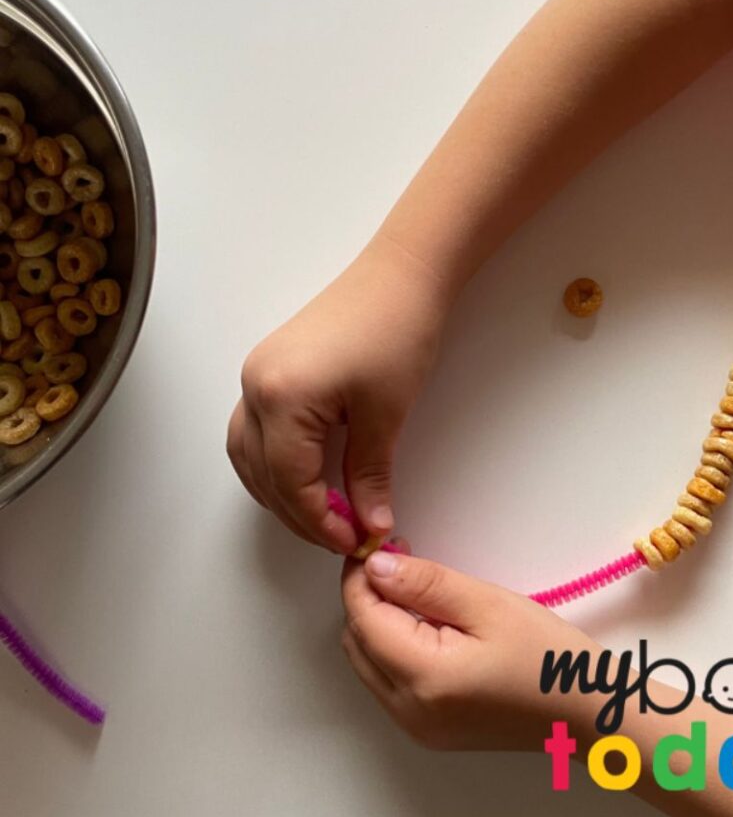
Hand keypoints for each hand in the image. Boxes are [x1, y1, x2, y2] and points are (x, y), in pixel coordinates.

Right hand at [227, 236, 448, 551]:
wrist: (401, 275)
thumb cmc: (398, 332)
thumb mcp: (386, 414)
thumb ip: (369, 476)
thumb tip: (371, 526)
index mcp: (280, 398)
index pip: (290, 482)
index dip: (321, 521)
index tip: (354, 541)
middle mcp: (254, 387)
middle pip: (261, 473)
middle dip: (298, 513)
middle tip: (341, 534)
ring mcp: (255, 374)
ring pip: (249, 455)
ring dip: (281, 491)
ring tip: (325, 513)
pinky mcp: (268, 368)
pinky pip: (256, 431)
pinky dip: (276, 463)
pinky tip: (308, 475)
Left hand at [340, 551, 598, 749]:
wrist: (586, 713)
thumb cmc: (549, 657)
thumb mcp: (488, 605)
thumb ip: (426, 584)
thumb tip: (375, 565)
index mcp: (423, 679)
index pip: (364, 619)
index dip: (360, 577)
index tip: (376, 544)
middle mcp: (408, 712)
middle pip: (357, 643)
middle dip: (366, 597)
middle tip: (396, 559)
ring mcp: (417, 727)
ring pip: (368, 662)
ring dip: (377, 621)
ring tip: (414, 587)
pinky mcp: (429, 730)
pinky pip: (389, 680)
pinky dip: (393, 646)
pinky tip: (425, 622)